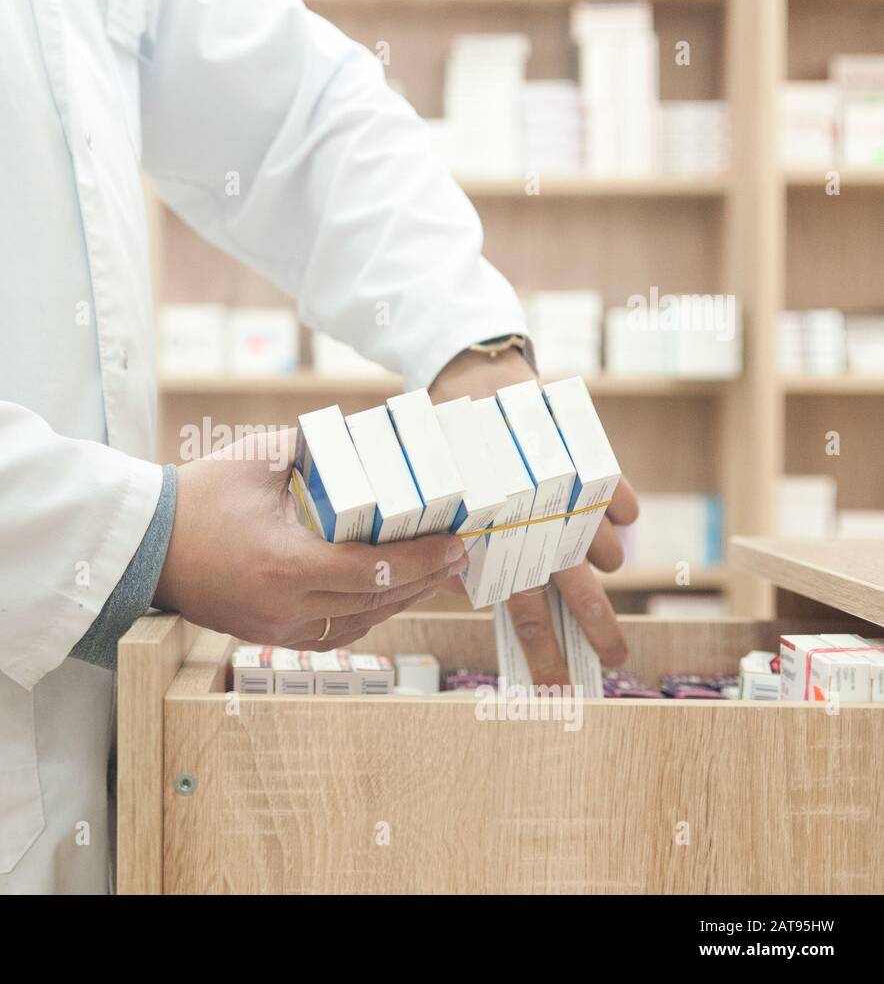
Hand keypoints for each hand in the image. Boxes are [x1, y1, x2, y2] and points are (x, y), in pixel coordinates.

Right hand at [154, 428, 467, 650]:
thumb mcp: (256, 457)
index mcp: (285, 564)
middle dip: (424, 580)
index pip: (374, 571)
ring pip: (358, 623)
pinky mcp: (266, 635)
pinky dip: (364, 615)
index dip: (422, 560)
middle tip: (459, 557)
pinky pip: (331, 634)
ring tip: (433, 577)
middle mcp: (284, 607)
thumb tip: (361, 432)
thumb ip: (312, 444)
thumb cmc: (197, 497)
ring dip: (399, 601)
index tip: (456, 543)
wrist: (144, 544)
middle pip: (375, 602)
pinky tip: (385, 597)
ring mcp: (274, 629)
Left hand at [428, 347, 640, 682]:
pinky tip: (616, 512)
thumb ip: (464, 547)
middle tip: (615, 662)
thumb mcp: (451, 503)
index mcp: (494, 542)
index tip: (555, 689)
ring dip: (604, 556)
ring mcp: (566, 496)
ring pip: (602, 549)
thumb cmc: (457, 453)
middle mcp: (532, 526)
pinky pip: (620, 502)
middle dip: (598, 631)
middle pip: (574, 593)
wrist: (476, 384)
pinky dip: (622, 513)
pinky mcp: (590, 463)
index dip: (541, 652)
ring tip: (602, 555)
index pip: (521, 611)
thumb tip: (464, 589)